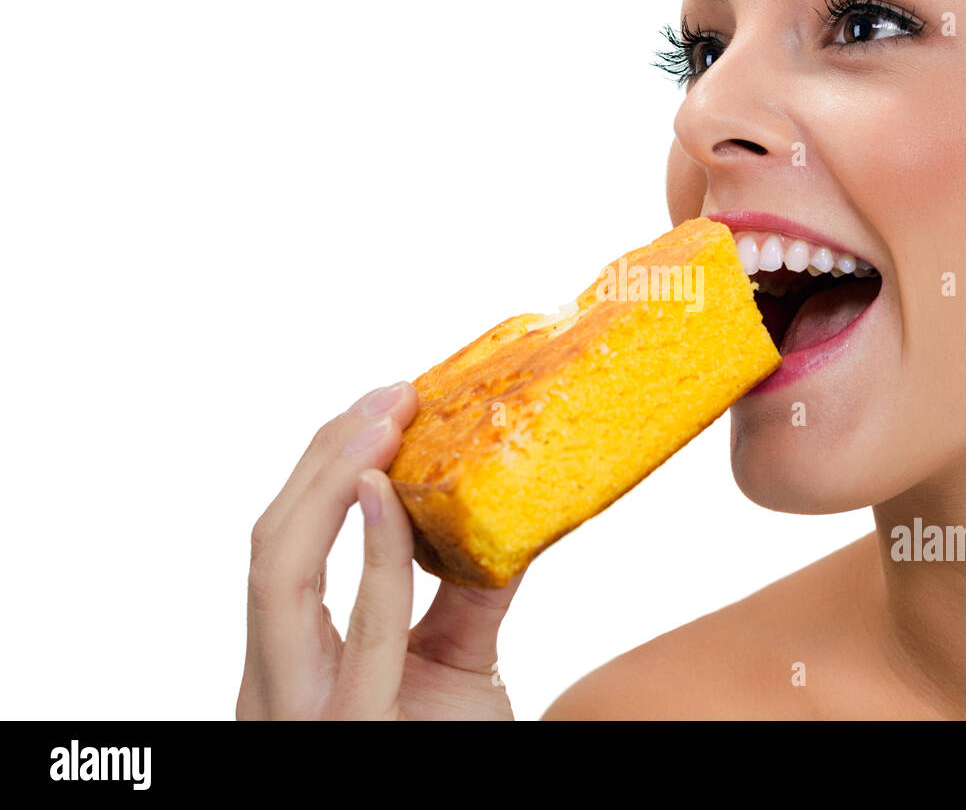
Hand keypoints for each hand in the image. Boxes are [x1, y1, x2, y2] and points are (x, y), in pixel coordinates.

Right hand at [237, 381, 523, 719]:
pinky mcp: (349, 733)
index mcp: (291, 662)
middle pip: (269, 545)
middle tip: (391, 392)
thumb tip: (510, 513)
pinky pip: (358, 634)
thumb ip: (470, 598)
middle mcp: (274, 685)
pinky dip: (369, 556)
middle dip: (321, 457)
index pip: (283, 548)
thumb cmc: (447, 759)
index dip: (320, 468)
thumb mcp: (459, 670)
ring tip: (387, 418)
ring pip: (278, 575)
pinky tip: (382, 494)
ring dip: (329, 481)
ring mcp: (298, 712)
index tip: (381, 404)